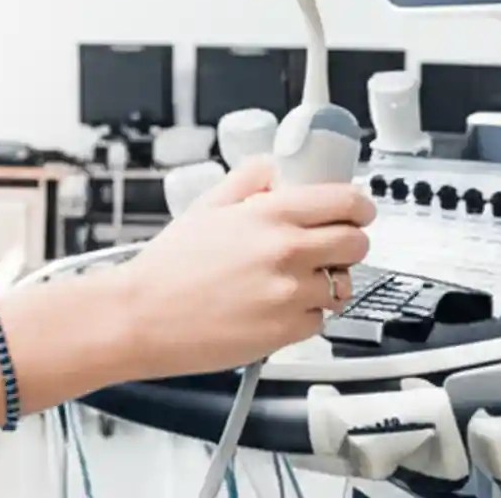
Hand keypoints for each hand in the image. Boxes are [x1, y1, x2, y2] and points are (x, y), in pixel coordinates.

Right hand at [114, 157, 375, 379]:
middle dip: (348, 244)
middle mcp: (287, 252)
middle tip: (328, 248)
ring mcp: (290, 293)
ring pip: (342, 285)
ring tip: (291, 282)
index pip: (346, 201)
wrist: (142, 317)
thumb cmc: (167, 268)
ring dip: (326, 282)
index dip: (358, 206)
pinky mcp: (287, 330)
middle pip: (357, 243)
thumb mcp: (205, 207)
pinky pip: (320, 319)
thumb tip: (276, 169)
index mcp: (269, 214)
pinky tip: (274, 307)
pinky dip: (304, 314)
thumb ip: (249, 181)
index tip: (356, 212)